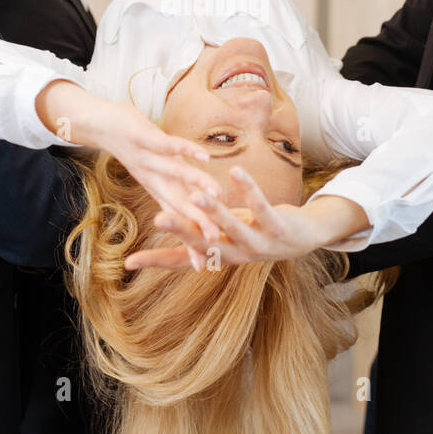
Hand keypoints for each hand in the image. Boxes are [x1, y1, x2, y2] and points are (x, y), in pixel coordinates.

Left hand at [35, 81, 224, 266]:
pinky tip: (205, 158)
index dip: (188, 239)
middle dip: (196, 221)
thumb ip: (177, 187)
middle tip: (215, 240)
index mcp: (157, 188)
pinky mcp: (144, 137)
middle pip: (178, 202)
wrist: (99, 124)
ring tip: (217, 196)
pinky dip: (187, 151)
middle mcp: (153, 178)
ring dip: (196, 185)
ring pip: (175, 174)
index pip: (177, 217)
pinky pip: (168, 145)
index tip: (203, 263)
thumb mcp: (156, 173)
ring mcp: (147, 158)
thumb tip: (199, 204)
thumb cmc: (135, 148)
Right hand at [124, 166, 362, 269]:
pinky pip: (261, 207)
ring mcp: (258, 245)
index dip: (156, 261)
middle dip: (182, 231)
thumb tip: (165, 228)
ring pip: (232, 227)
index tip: (129, 262)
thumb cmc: (255, 231)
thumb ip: (196, 235)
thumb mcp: (223, 235)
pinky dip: (249, 189)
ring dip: (214, 211)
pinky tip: (237, 171)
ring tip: (197, 193)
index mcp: (218, 256)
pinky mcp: (278, 229)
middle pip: (203, 243)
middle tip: (158, 220)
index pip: (182, 259)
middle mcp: (236, 255)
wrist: (302, 237)